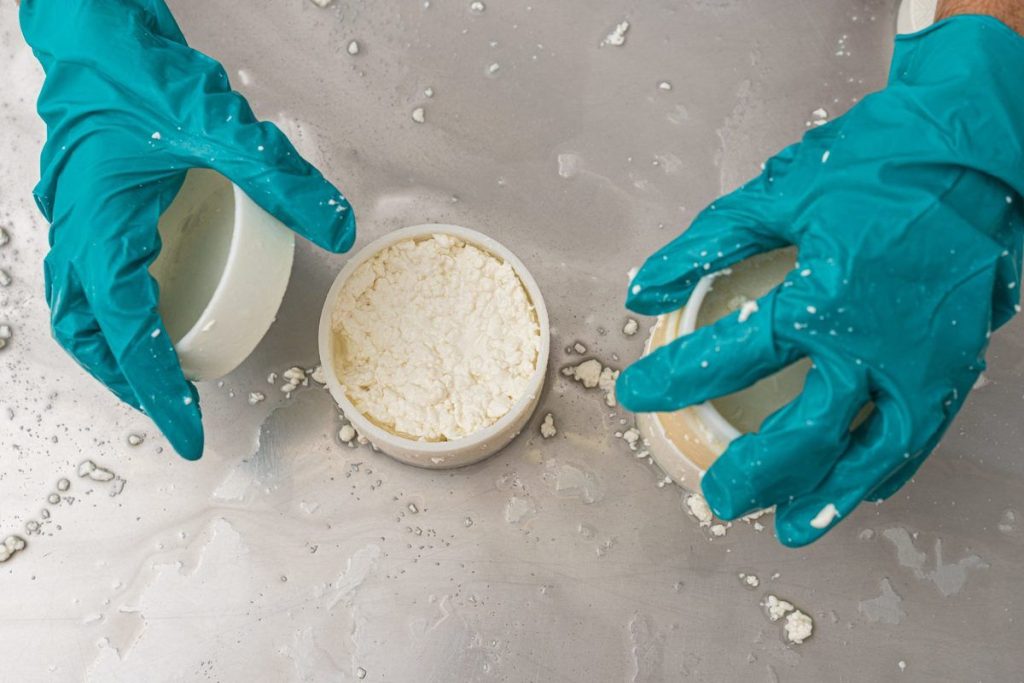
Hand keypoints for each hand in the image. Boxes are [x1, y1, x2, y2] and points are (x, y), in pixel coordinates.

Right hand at [20, 0, 355, 459]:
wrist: (91, 26)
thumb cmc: (137, 69)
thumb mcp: (220, 125)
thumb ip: (281, 177)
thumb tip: (339, 227)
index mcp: (99, 227)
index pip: (126, 333)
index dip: (157, 390)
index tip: (187, 435)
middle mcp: (75, 233)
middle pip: (88, 337)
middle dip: (130, 383)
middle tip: (174, 412)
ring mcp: (73, 221)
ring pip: (79, 313)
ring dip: (117, 355)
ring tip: (160, 376)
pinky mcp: (86, 207)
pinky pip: (89, 281)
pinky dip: (116, 315)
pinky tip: (154, 310)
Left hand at [617, 16, 1023, 545]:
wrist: (974, 153)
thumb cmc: (873, 166)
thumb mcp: (778, 193)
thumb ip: (708, 244)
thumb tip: (642, 289)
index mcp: (821, 299)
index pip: (730, 357)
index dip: (674, 379)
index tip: (636, 393)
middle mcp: (872, 347)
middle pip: (806, 434)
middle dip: (755, 473)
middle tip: (716, 497)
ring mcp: (920, 365)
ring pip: (869, 454)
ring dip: (824, 496)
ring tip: (786, 528)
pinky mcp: (953, 367)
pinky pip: (916, 436)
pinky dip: (882, 469)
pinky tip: (858, 488)